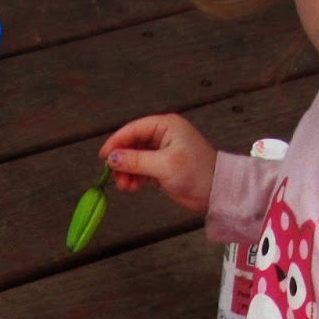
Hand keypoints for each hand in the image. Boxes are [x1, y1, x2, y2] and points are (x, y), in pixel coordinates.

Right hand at [99, 114, 217, 213]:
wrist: (216, 192)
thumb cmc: (196, 173)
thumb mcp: (164, 165)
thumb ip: (135, 161)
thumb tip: (110, 159)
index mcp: (166, 126)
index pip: (134, 129)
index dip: (116, 142)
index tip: (103, 157)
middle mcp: (162, 135)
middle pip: (131, 144)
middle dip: (121, 161)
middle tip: (115, 177)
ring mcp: (160, 152)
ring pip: (133, 158)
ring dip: (125, 172)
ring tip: (125, 187)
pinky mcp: (160, 167)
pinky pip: (139, 169)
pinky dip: (133, 178)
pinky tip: (132, 188)